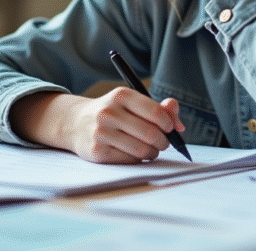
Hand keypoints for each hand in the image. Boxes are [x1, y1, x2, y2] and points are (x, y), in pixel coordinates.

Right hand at [10, 89, 184, 163]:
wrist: (76, 123)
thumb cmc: (113, 112)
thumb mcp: (132, 103)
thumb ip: (159, 108)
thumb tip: (179, 125)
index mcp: (121, 95)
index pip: (155, 112)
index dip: (168, 123)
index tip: (170, 128)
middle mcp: (109, 112)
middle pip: (151, 133)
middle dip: (163, 141)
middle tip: (164, 142)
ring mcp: (101, 132)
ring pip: (142, 150)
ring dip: (153, 153)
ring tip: (151, 150)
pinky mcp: (97, 152)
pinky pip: (130, 160)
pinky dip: (138, 160)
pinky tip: (135, 154)